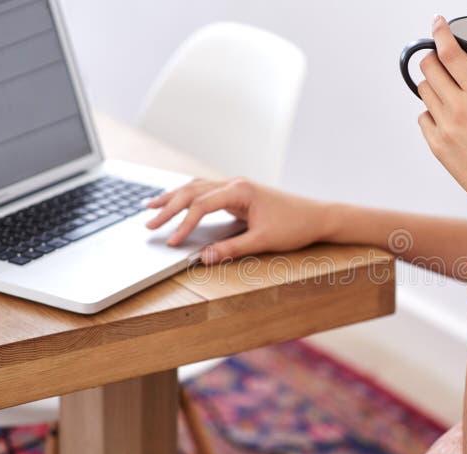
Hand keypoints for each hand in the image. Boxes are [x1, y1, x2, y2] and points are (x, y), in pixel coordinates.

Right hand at [145, 177, 328, 263]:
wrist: (317, 216)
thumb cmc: (295, 226)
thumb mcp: (263, 241)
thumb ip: (232, 249)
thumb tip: (203, 258)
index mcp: (240, 190)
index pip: (201, 205)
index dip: (183, 224)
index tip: (172, 241)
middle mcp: (235, 184)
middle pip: (192, 191)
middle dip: (168, 207)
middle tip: (149, 224)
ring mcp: (236, 187)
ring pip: (196, 188)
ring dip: (174, 197)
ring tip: (150, 206)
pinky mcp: (238, 194)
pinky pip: (206, 191)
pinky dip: (188, 197)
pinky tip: (177, 201)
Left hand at [417, 15, 466, 226]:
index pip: (450, 54)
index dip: (440, 33)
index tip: (437, 22)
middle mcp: (459, 110)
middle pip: (427, 68)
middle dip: (433, 57)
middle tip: (443, 57)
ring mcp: (444, 130)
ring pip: (423, 92)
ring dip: (431, 83)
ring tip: (445, 84)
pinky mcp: (437, 147)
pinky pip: (423, 118)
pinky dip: (430, 111)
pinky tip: (444, 112)